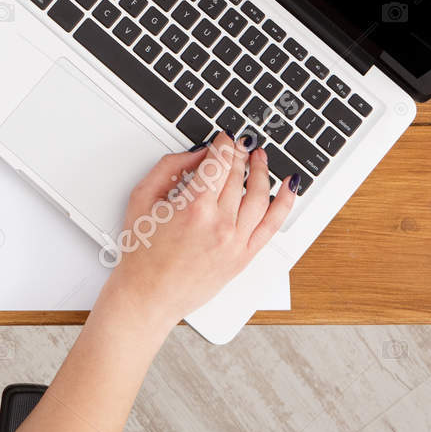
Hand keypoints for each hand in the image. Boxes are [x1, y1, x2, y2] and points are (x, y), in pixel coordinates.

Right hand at [100, 132, 296, 332]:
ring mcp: (236, 241)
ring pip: (259, 195)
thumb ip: (168, 168)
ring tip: (260, 157)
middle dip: (239, 153)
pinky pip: (273, 225)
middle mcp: (220, 223)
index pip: (217, 163)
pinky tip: (289, 187)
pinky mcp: (244, 256)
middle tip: (239, 142)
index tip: (223, 136)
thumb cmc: (142, 254)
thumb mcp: (141, 199)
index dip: (223, 144)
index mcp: (193, 207)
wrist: (149, 295)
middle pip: (237, 176)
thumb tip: (196, 154)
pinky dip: (285, 202)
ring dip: (261, 171)